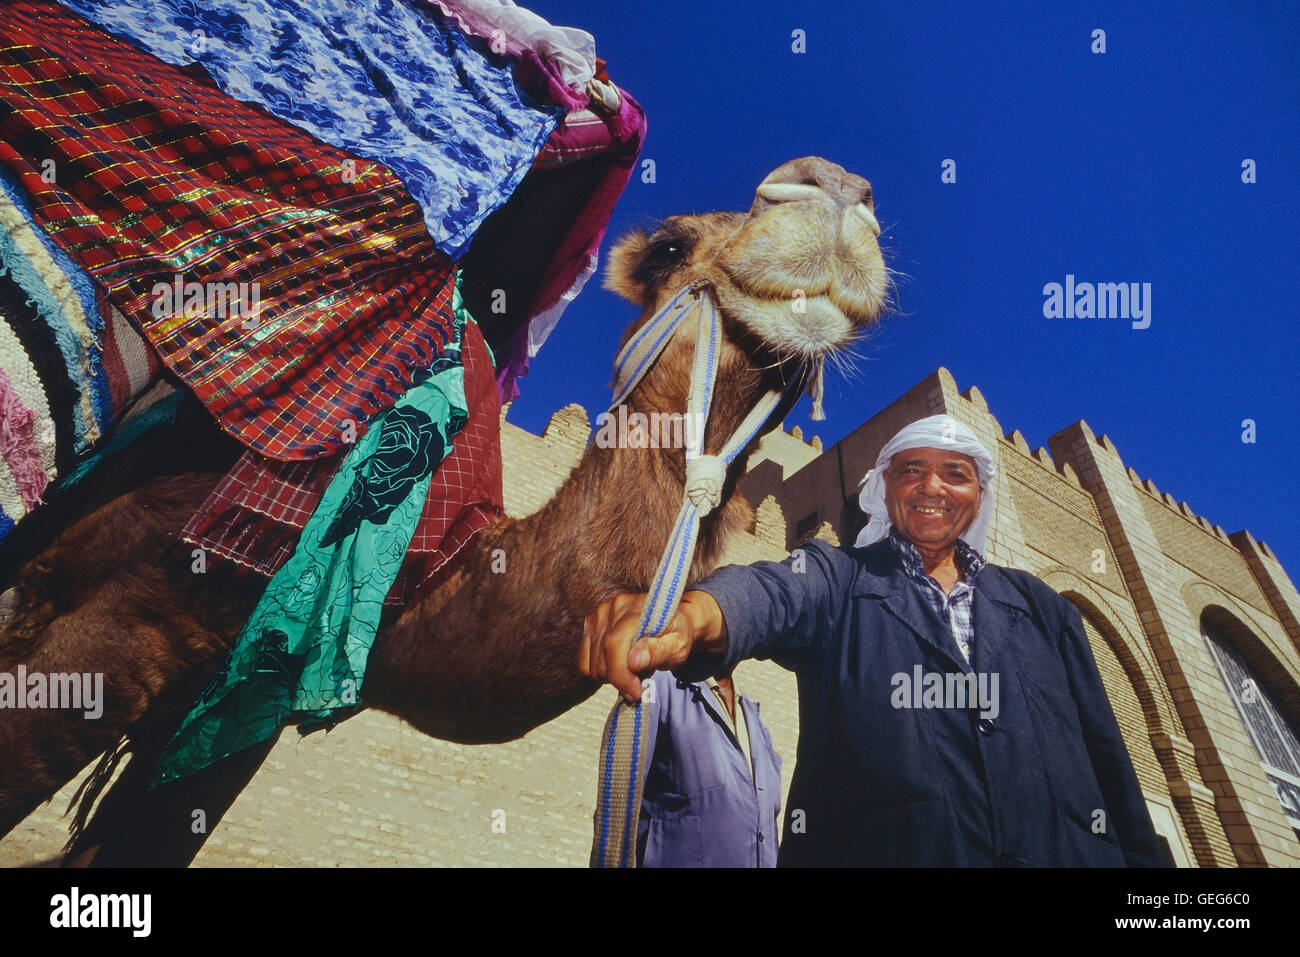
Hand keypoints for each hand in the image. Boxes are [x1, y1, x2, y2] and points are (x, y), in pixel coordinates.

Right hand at [578, 590, 724, 702]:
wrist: (672, 621)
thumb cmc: (677, 635)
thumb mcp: (678, 646)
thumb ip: (657, 651)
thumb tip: (634, 661)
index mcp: (638, 609)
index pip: (614, 643)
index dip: (620, 673)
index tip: (635, 692)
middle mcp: (615, 607)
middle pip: (601, 655)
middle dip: (619, 679)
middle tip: (639, 683)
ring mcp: (600, 614)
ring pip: (591, 661)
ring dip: (611, 674)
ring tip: (633, 669)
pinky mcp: (592, 624)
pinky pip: (584, 660)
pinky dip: (600, 670)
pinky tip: (619, 665)